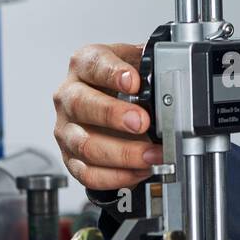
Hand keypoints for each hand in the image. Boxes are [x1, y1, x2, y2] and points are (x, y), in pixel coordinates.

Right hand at [53, 43, 163, 190]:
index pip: (92, 64)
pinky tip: (140, 170)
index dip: (112, 74)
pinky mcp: (71, 157)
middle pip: (81, 105)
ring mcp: (67, 129)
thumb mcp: (135, 63)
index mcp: (84, 66)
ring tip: (152, 154)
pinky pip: (88, 173)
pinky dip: (117, 176)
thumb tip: (171, 76)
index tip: (133, 82)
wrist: (110, 104)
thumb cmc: (122, 84)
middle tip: (142, 122)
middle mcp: (69, 96)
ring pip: (86, 145)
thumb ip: (148, 66)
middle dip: (113, 115)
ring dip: (123, 153)